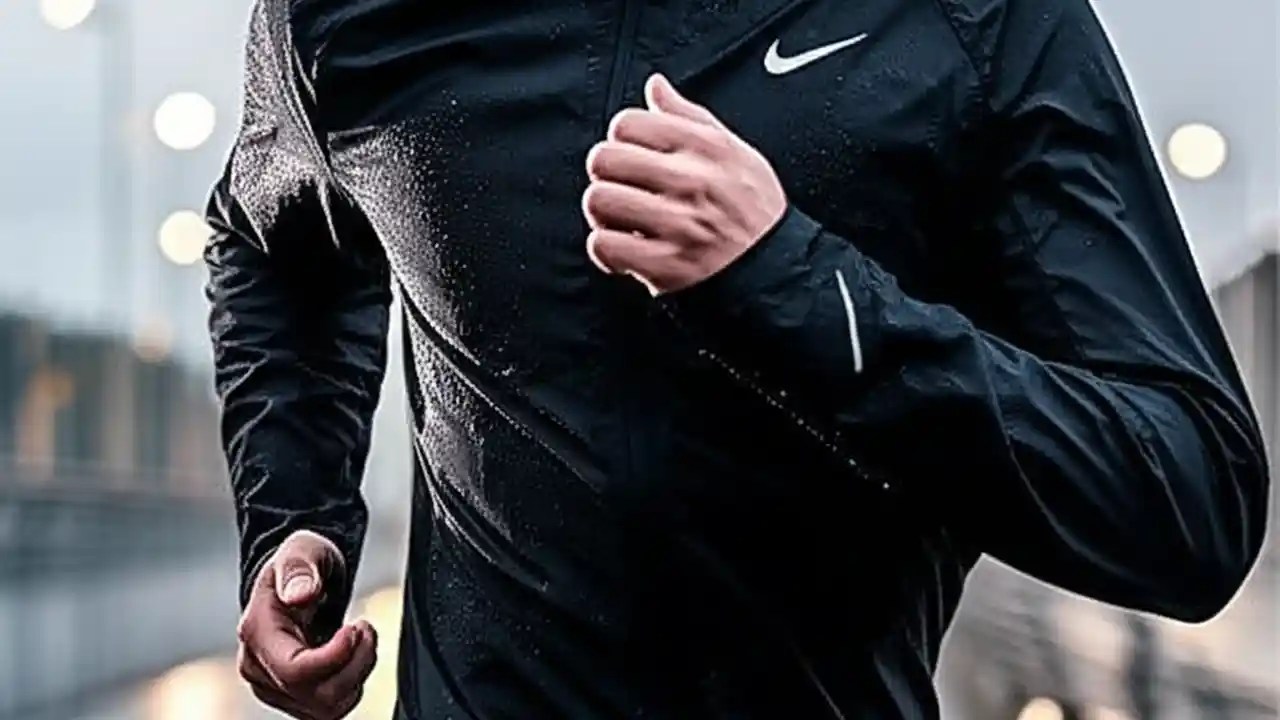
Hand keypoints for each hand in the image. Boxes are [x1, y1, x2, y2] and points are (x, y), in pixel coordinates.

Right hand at [236, 531, 376, 719]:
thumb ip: (299, 568)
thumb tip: (299, 595)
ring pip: (327, 709)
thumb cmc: (300, 564)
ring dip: (357, 676)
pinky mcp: (292, 697)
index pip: (294, 671)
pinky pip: (329, 711)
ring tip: (361, 639)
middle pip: (316, 696)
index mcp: (257, 632)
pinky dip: (351, 686)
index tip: (356, 627)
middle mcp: (257, 667)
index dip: (335, 657)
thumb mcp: (303, 550)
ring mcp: (273, 687)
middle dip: (355, 663)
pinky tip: (352, 657)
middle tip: (365, 627)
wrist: (298, 582)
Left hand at [583, 73, 787, 294]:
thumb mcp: (735, 152)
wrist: (776, 270)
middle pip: (605, 158)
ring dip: (602, 212)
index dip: (620, 137)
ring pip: (600, 199)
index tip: (630, 153)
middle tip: (620, 185)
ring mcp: (676, 224)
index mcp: (705, 148)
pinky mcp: (665, 264)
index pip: (629, 122)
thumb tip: (655, 86)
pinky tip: (624, 249)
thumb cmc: (754, 212)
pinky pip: (605, 245)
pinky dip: (605, 249)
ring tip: (620, 219)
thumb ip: (690, 116)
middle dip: (605, 173)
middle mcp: (691, 182)